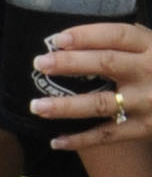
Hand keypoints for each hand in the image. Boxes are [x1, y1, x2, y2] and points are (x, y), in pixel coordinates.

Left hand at [32, 15, 151, 151]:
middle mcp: (150, 71)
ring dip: (65, 106)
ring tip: (36, 106)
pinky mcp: (144, 128)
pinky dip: (80, 141)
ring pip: (100, 103)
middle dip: (69, 63)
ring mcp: (147, 102)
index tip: (58, 39)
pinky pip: (107, 136)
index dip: (87, 35)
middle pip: (105, 64)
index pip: (118, 35)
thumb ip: (131, 43)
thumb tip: (80, 38)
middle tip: (40, 62)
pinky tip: (55, 141)